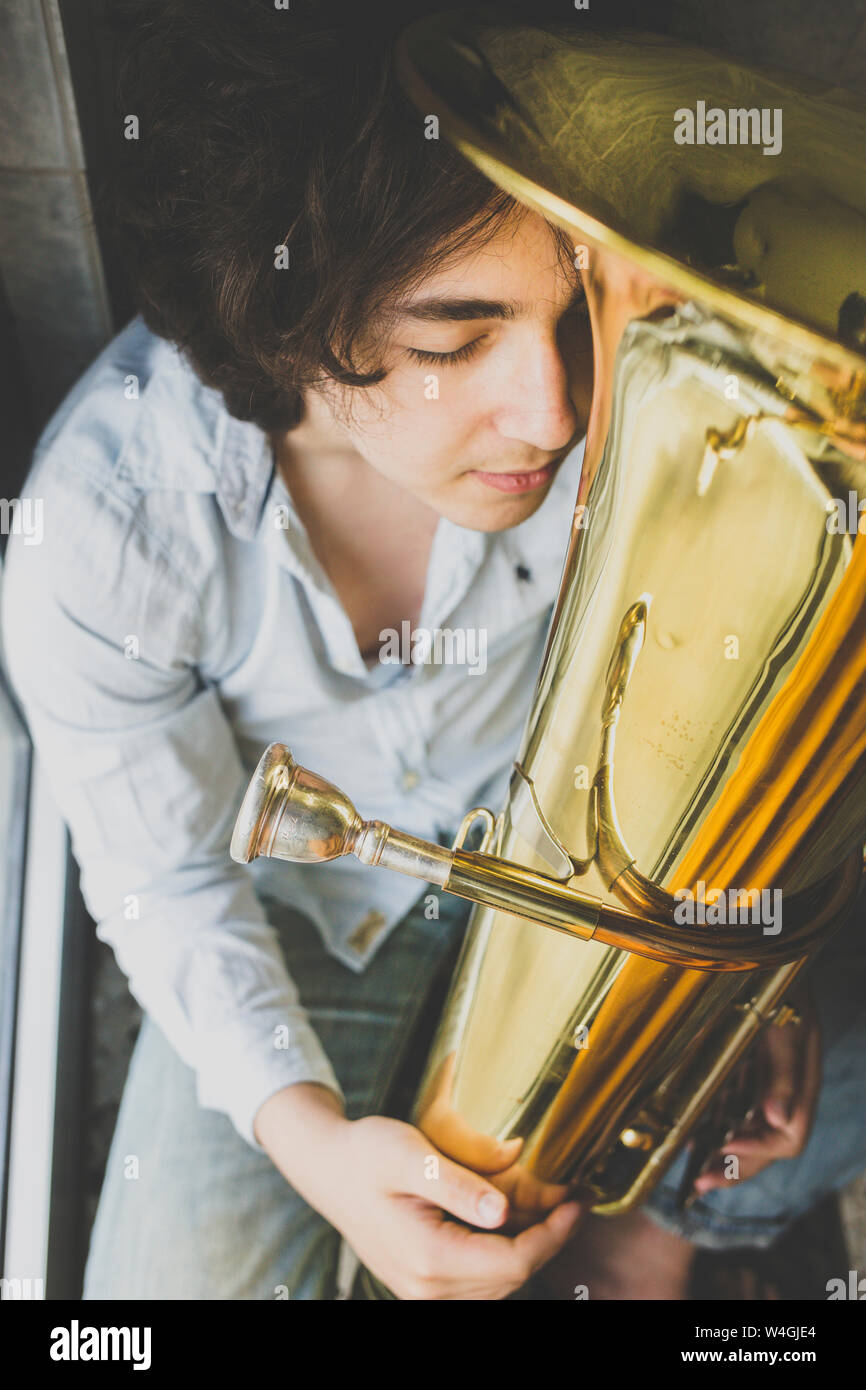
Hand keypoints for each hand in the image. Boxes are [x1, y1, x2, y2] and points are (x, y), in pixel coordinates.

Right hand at [255, 1084, 583, 1299]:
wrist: (326, 1167)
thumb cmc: (365, 1154)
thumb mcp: (410, 1156)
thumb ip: (457, 1185)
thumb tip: (504, 1211)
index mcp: (427, 1258)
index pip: (513, 1262)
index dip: (553, 1235)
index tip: (578, 1201)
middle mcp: (426, 1287)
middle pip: (510, 1278)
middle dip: (548, 1241)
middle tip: (574, 1200)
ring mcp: (423, 1290)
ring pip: (498, 1284)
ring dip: (529, 1250)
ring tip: (552, 1209)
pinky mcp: (423, 1282)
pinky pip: (478, 1280)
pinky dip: (504, 1255)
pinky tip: (514, 1222)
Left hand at [692, 990, 821, 1194]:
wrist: (760, 945)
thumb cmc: (777, 980)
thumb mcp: (784, 1021)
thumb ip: (784, 1071)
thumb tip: (779, 1120)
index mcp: (802, 1080)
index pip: (788, 1136)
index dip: (758, 1151)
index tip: (724, 1150)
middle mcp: (786, 1085)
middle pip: (767, 1143)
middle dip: (737, 1167)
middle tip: (701, 1183)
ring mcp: (765, 1078)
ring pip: (748, 1130)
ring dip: (724, 1154)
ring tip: (697, 1173)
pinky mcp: (745, 1068)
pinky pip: (733, 1108)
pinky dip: (716, 1126)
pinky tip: (694, 1136)